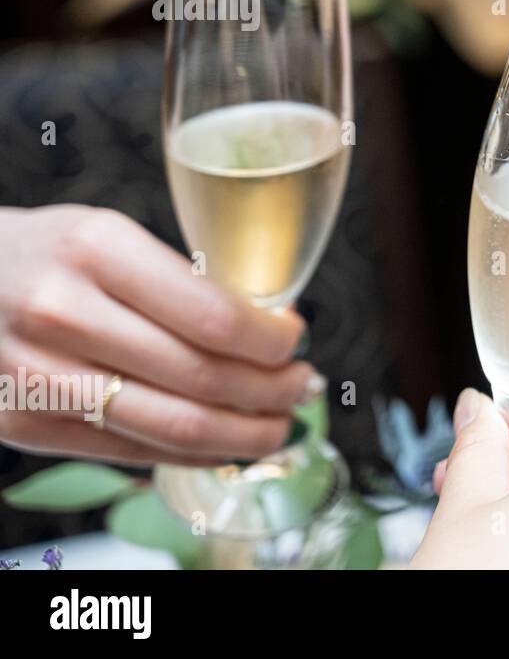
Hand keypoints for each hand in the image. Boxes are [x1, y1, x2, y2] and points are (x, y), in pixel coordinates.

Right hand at [0, 206, 315, 464]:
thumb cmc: (46, 254)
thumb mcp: (108, 234)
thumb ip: (181, 280)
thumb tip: (271, 327)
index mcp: (97, 250)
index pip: (215, 317)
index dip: (272, 342)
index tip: (296, 340)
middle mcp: (62, 312)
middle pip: (203, 378)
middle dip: (272, 391)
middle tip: (301, 386)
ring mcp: (35, 375)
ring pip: (172, 427)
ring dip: (243, 434)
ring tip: (278, 425)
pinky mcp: (21, 424)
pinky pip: (129, 452)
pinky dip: (191, 454)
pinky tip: (223, 444)